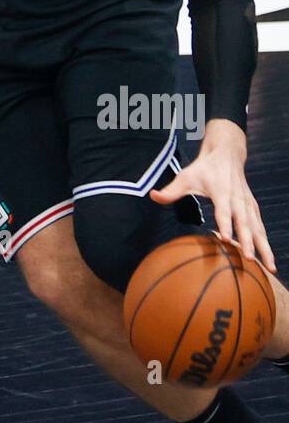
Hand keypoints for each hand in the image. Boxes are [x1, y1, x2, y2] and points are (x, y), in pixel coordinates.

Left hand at [150, 120, 275, 271]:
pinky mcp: (253, 208)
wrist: (227, 154)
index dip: (226, 225)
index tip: (227, 240)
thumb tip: (152, 196)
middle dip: (249, 241)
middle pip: (245, 223)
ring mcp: (248, 204)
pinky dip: (266, 243)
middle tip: (251, 260)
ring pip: (258, 228)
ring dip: (264, 247)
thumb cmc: (204, 168)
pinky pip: (261, 227)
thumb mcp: (186, 176)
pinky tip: (269, 260)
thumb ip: (171, 190)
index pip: (224, 211)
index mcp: (221, 192)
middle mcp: (238, 199)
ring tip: (271, 268)